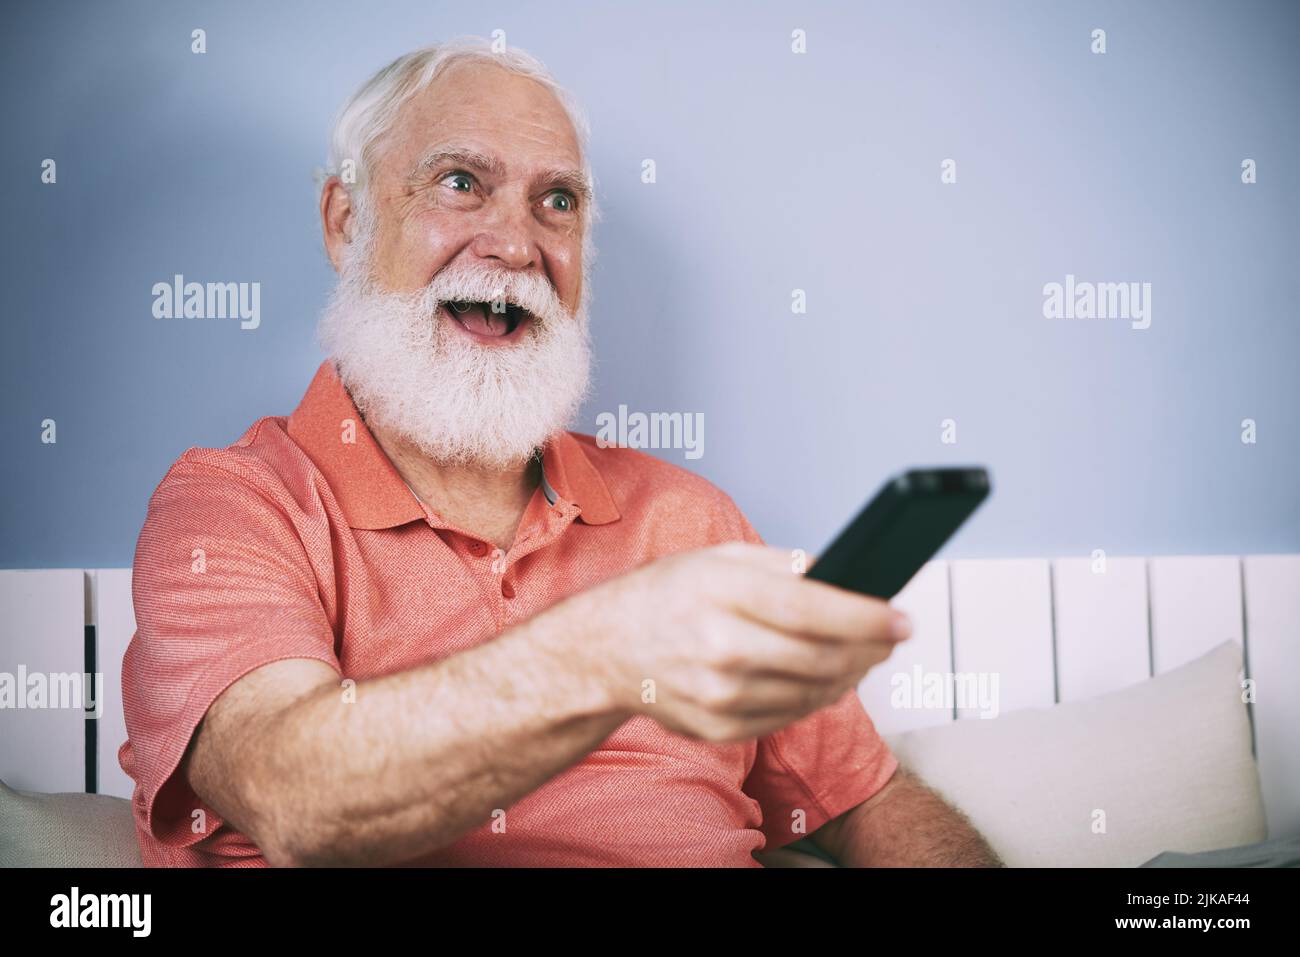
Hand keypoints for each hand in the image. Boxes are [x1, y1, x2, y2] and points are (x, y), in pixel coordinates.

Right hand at [584, 543, 910, 741]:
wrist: (605, 651)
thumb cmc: (665, 595)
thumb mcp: (717, 558)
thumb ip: (781, 565)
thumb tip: (842, 577)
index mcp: (720, 592)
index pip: (811, 610)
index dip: (866, 618)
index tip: (903, 619)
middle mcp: (719, 646)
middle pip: (821, 658)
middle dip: (870, 649)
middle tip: (890, 637)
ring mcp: (718, 695)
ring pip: (813, 692)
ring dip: (849, 674)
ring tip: (861, 654)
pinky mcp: (718, 728)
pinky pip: (789, 716)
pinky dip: (816, 696)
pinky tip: (822, 677)